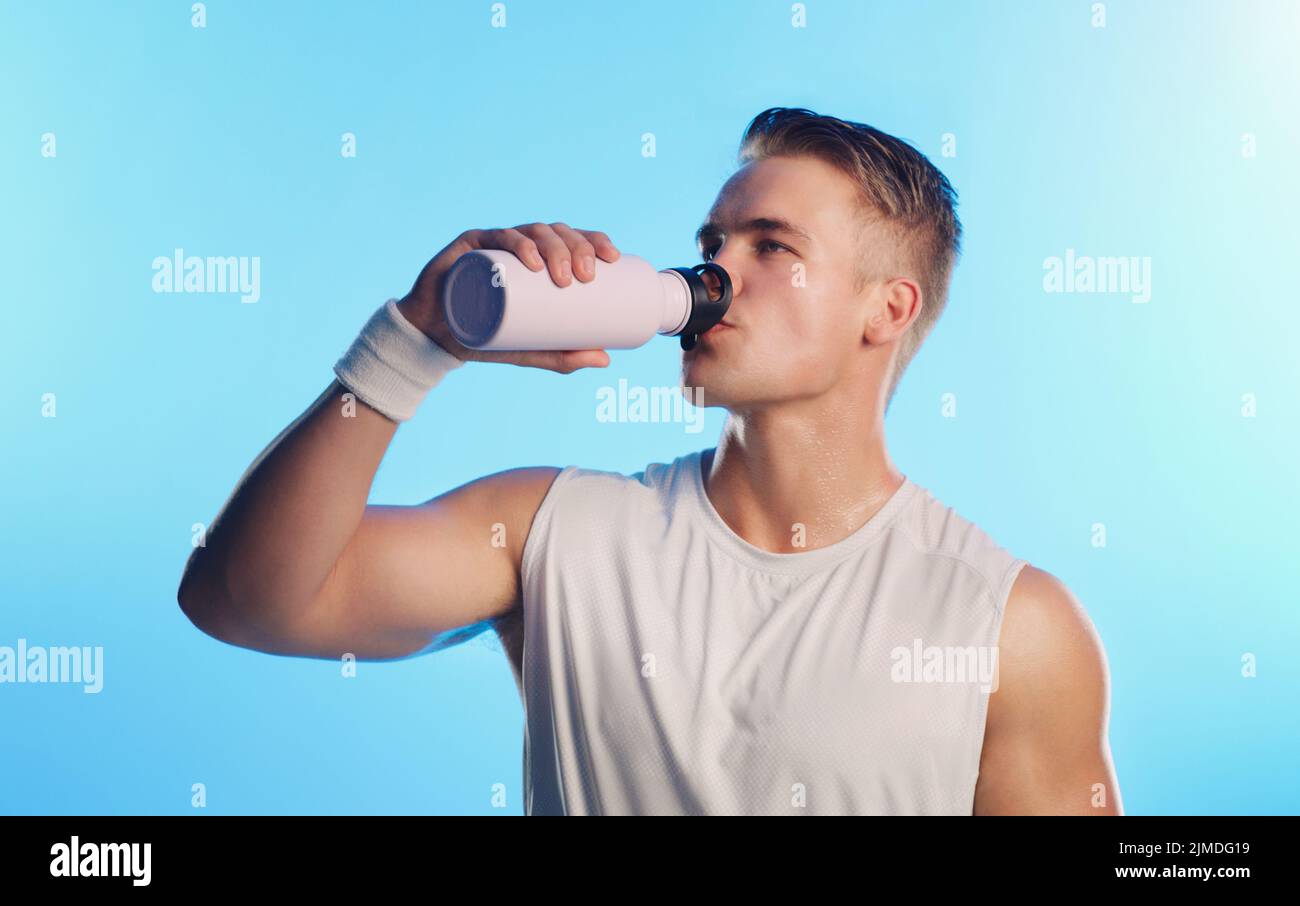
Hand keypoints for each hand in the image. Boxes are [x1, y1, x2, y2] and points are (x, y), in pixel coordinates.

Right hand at [396, 222, 620, 372]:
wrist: (439, 339)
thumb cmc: (488, 337)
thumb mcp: (531, 350)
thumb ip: (564, 355)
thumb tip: (606, 359)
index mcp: (539, 258)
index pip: (572, 238)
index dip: (595, 239)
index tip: (613, 258)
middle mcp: (520, 245)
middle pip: (556, 232)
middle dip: (576, 248)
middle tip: (586, 278)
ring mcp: (495, 244)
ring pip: (532, 231)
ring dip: (552, 246)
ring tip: (563, 276)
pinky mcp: (470, 247)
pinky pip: (496, 237)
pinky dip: (517, 244)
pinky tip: (530, 259)